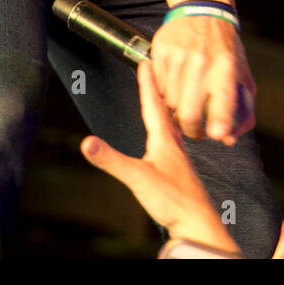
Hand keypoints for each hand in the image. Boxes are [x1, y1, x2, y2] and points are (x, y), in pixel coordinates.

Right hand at [81, 60, 237, 254]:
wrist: (197, 222)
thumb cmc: (174, 200)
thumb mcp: (137, 177)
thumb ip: (111, 160)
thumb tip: (86, 142)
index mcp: (165, 140)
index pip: (154, 104)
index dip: (147, 83)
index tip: (145, 62)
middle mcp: (173, 144)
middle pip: (163, 109)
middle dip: (156, 88)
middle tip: (154, 70)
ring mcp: (176, 157)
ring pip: (169, 124)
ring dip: (162, 107)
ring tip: (160, 96)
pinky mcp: (176, 170)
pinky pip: (170, 139)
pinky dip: (165, 128)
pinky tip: (163, 138)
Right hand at [151, 14, 255, 144]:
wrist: (203, 11)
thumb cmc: (225, 50)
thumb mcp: (242, 75)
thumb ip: (242, 110)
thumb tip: (228, 139)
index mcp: (227, 67)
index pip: (223, 103)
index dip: (219, 125)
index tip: (216, 134)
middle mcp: (202, 62)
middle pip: (188, 114)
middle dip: (192, 130)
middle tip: (196, 131)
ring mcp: (179, 57)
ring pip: (170, 105)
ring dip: (177, 112)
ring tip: (186, 105)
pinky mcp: (161, 53)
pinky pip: (157, 89)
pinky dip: (165, 96)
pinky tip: (175, 88)